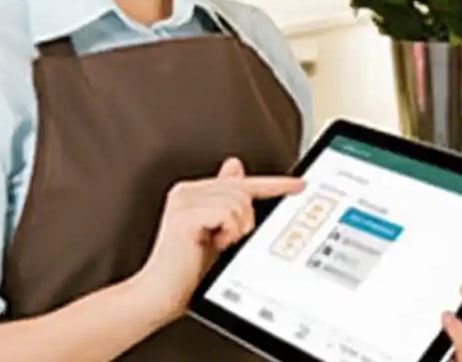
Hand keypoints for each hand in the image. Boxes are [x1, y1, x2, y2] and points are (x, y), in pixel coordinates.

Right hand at [131, 157, 304, 318]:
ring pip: (239, 202)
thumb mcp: (218, 236)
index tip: (299, 184)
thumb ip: (227, 204)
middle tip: (229, 241)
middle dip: (247, 220)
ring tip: (218, 245)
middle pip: (244, 190)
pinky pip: (228, 213)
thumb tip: (236, 168)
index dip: (273, 184)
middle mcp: (187, 191)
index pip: (241, 182)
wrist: (162, 293)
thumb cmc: (188, 272)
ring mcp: (184, 200)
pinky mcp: (185, 214)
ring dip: (237, 230)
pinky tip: (214, 245)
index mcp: (194, 193)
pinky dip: (229, 233)